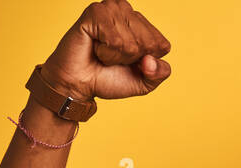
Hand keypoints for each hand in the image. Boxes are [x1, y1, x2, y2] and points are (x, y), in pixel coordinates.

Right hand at [40, 0, 171, 101]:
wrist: (79, 85)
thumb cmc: (108, 79)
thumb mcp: (144, 82)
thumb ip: (160, 73)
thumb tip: (151, 60)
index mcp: (141, 24)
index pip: (162, 45)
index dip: (147, 63)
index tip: (127, 63)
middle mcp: (127, 11)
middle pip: (149, 44)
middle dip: (132, 59)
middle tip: (112, 58)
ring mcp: (111, 8)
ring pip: (132, 43)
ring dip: (117, 56)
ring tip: (102, 53)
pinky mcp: (95, 12)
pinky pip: (115, 40)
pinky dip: (106, 52)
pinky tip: (95, 47)